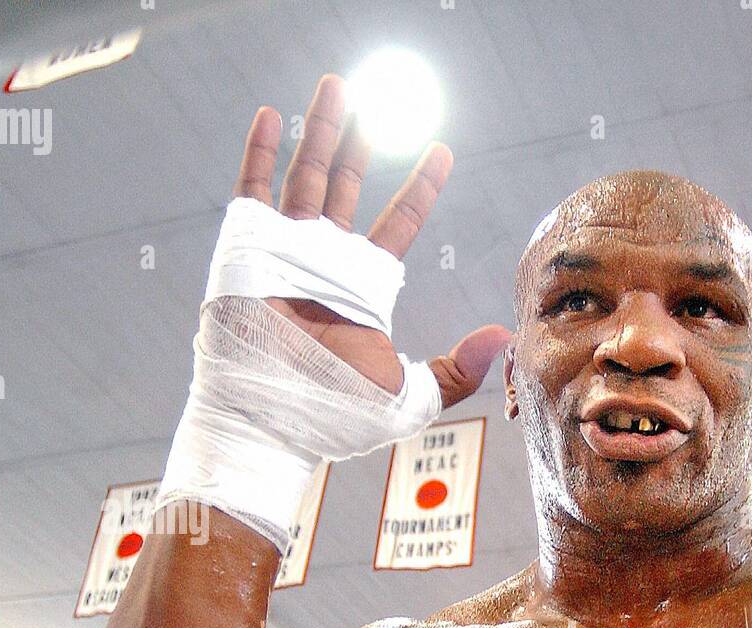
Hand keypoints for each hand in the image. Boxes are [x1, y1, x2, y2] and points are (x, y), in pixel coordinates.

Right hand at [237, 74, 509, 400]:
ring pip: (308, 173)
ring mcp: (287, 248)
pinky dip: (262, 151)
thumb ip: (457, 369)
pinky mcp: (248, 247)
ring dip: (322, 129)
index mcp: (365, 285)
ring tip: (336, 85)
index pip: (401, 222)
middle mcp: (327, 259)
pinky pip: (253, 188)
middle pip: (351, 185)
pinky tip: (274, 115)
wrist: (276, 419)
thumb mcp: (410, 394)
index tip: (442, 150)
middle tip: (376, 99)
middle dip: (364, 142)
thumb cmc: (335, 413)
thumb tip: (504, 340)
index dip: (422, 186)